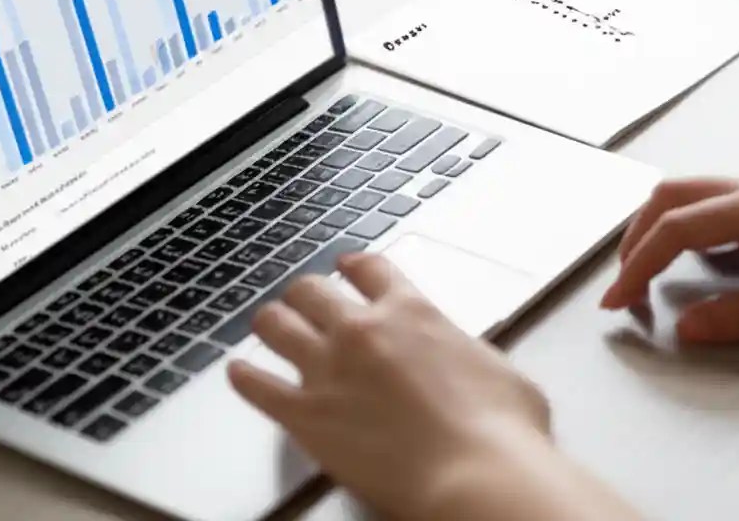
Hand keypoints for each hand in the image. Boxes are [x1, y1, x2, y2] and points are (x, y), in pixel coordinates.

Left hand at [226, 254, 551, 518]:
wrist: (477, 474)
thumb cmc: (501, 432)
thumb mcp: (499, 371)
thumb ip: (467, 354)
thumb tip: (468, 363)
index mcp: (413, 312)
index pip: (370, 270)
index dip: (353, 265)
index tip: (345, 266)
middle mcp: (363, 331)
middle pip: (313, 290)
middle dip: (307, 294)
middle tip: (304, 301)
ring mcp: (329, 370)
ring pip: (277, 325)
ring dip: (272, 322)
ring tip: (268, 325)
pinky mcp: (304, 415)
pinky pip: (257, 385)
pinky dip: (243, 377)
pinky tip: (237, 373)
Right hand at [602, 177, 738, 342]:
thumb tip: (684, 327)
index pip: (676, 227)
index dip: (637, 265)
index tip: (615, 305)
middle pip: (671, 195)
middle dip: (635, 240)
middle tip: (624, 291)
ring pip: (691, 194)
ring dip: (657, 231)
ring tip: (647, 280)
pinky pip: (716, 204)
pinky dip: (686, 230)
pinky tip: (695, 265)